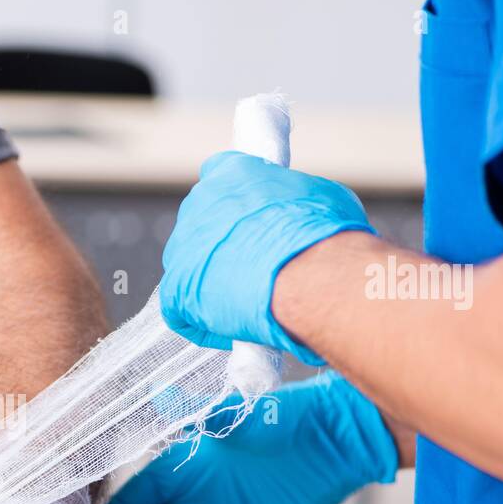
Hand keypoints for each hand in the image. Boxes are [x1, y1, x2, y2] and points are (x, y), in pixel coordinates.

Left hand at [158, 151, 374, 363]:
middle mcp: (199, 204)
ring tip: (249, 302)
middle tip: (254, 268)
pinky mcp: (176, 290)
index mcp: (232, 174)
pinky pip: (182, 310)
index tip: (253, 223)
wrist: (313, 276)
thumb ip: (296, 200)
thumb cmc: (326, 235)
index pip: (220, 180)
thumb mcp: (320, 197)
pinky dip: (205, 322)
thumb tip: (304, 214)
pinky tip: (234, 329)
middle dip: (226, 247)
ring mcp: (183, 248)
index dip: (237, 207)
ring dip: (213, 283)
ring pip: (190, 267)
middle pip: (202, 226)